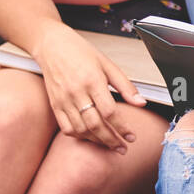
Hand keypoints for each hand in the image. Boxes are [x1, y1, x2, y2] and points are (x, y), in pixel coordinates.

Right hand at [33, 23, 145, 151]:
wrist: (53, 46)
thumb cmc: (81, 53)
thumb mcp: (108, 65)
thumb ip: (125, 86)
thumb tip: (141, 103)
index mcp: (92, 81)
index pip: (109, 112)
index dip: (122, 127)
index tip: (131, 136)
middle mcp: (76, 92)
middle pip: (95, 125)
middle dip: (111, 140)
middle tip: (122, 148)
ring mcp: (63, 100)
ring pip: (80, 130)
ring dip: (96, 141)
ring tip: (109, 144)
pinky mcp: (54, 105)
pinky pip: (66, 128)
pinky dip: (79, 136)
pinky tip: (90, 137)